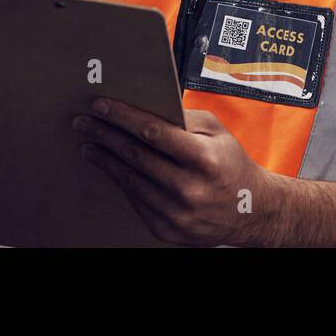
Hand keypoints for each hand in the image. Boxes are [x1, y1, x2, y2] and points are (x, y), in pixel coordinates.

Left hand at [72, 97, 281, 246]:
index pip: (153, 132)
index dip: (122, 116)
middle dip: (105, 135)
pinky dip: (120, 180)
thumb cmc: (231, 164)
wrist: (251, 212)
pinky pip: (135, 200)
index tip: (100, 105)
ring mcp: (176, 214)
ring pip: (129, 179)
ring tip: (89, 143)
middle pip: (135, 155)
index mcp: (203, 159)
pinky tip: (109, 166)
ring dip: (104, 159)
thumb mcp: (217, 131)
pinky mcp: (167, 230)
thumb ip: (183, 118)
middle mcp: (189, 189)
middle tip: (83, 121)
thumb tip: (144, 106)